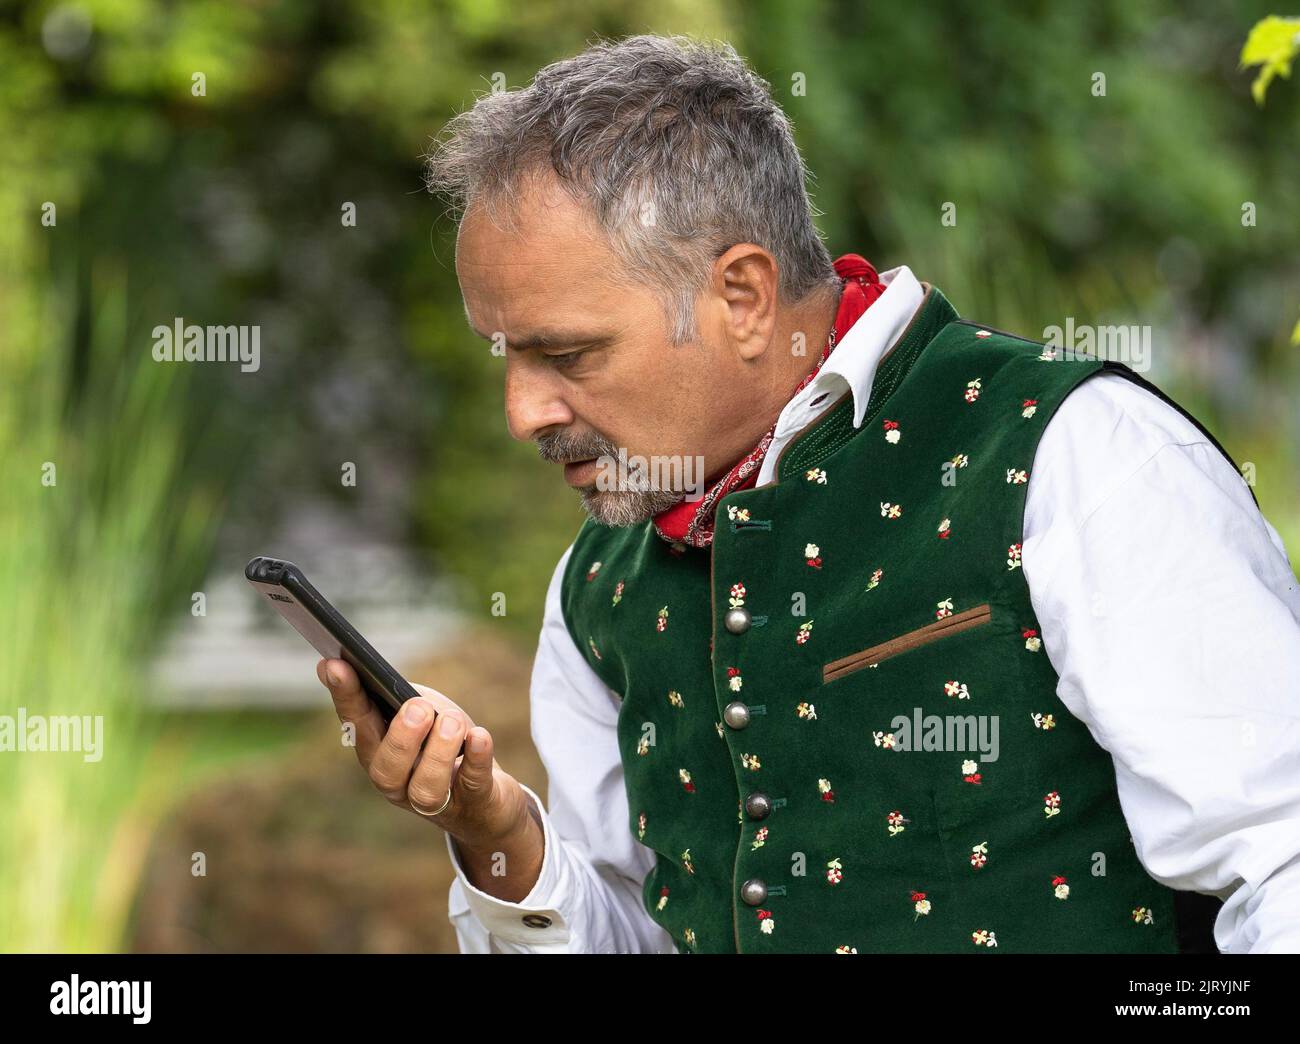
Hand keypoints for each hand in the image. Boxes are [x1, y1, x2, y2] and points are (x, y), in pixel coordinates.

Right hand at [316, 657, 535, 857]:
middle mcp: (399, 784)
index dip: (345, 696)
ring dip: (439, 751)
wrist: (488, 794)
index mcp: (379, 752)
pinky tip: (479, 736)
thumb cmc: (445, 744)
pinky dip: (476, 759)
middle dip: (401, 737)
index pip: (356, 724)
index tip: (335, 664)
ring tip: (452, 721)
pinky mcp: (474, 805)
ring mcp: (435, 802)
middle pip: (386, 770)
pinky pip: (473, 786)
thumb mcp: (425, 714)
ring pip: (425, 789)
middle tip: (418, 707)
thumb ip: (401, 698)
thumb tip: (373, 670)